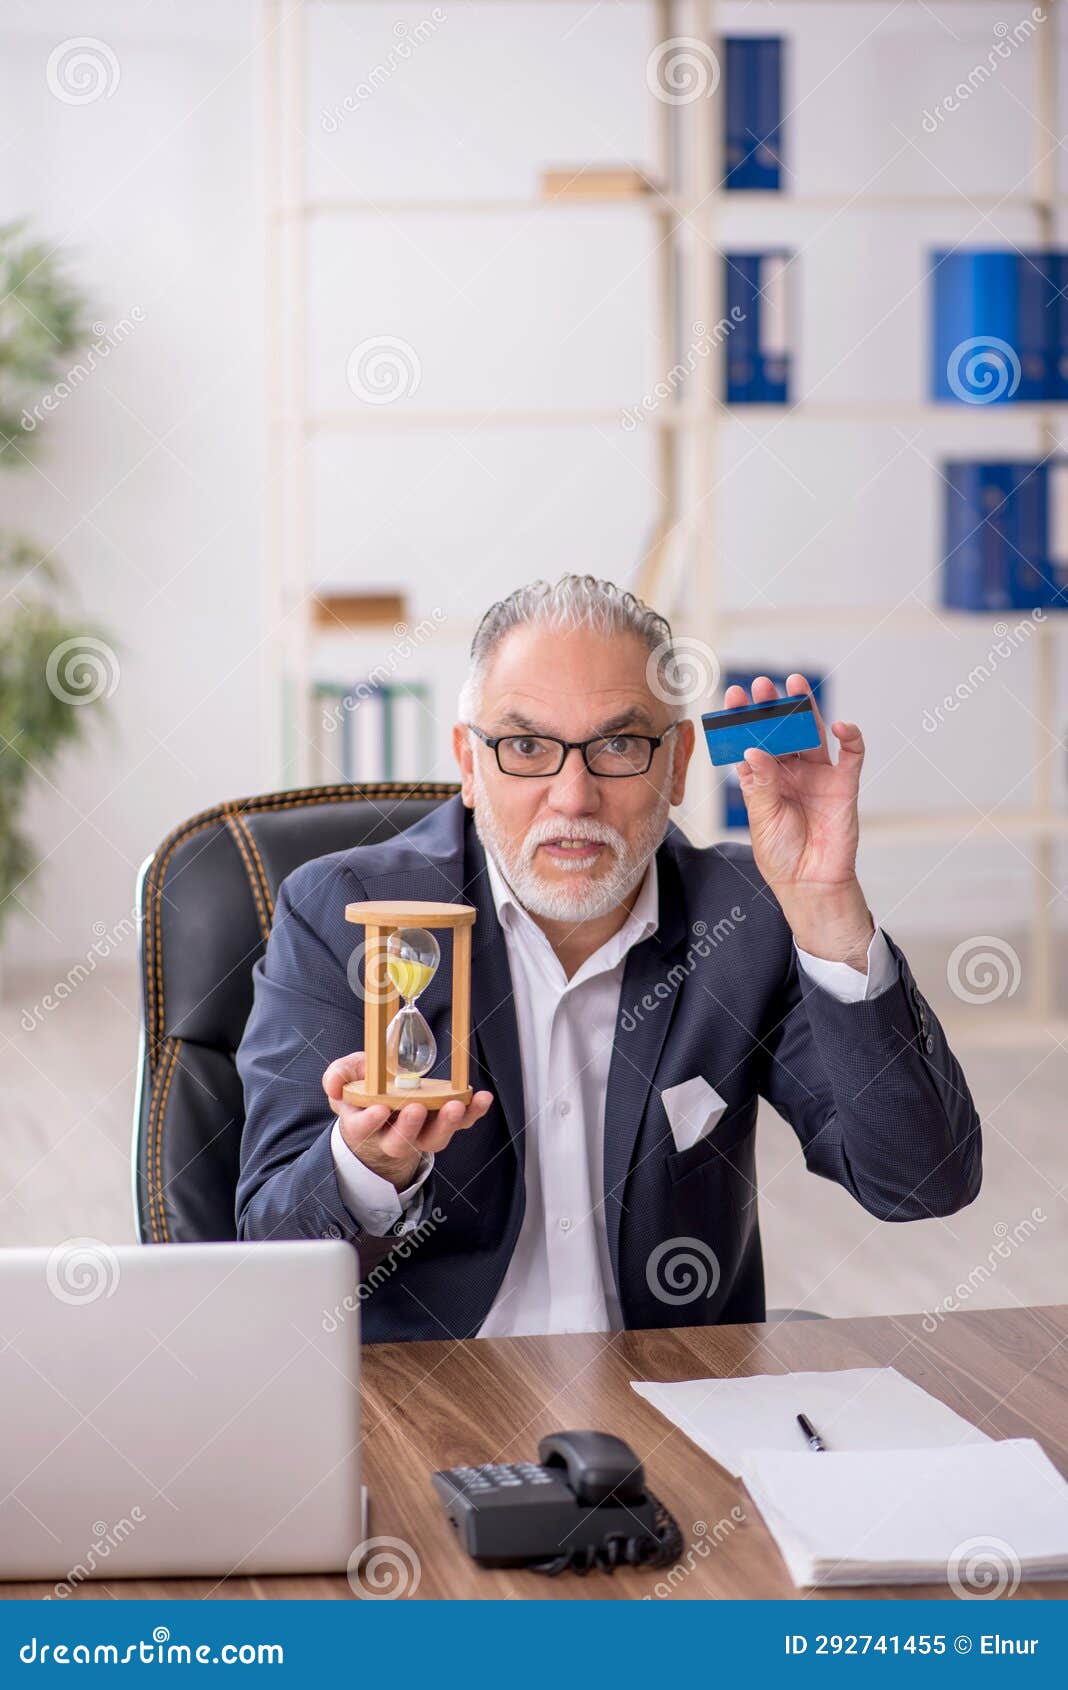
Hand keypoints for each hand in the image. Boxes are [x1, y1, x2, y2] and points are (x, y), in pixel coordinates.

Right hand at [322, 1052, 493, 1190]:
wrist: (386, 1098)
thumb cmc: (365, 1085)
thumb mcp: (348, 1075)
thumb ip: (338, 1076)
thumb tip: (333, 1085)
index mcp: (364, 1124)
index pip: (363, 1129)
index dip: (370, 1122)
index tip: (380, 1109)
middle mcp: (393, 1135)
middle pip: (401, 1142)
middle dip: (409, 1127)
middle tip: (416, 1108)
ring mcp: (421, 1132)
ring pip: (432, 1139)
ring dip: (446, 1124)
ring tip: (456, 1106)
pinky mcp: (443, 1123)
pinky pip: (461, 1123)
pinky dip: (474, 1113)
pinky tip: (483, 1098)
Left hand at [731, 674, 872, 967]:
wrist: (810, 883)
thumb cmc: (780, 854)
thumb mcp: (763, 819)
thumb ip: (761, 784)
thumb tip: (754, 750)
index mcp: (764, 778)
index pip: (753, 740)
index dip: (744, 718)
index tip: (734, 696)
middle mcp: (790, 771)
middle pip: (782, 731)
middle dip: (772, 707)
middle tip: (762, 685)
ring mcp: (818, 775)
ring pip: (813, 734)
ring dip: (805, 709)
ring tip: (794, 685)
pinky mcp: (844, 785)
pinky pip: (851, 756)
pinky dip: (851, 738)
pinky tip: (841, 725)